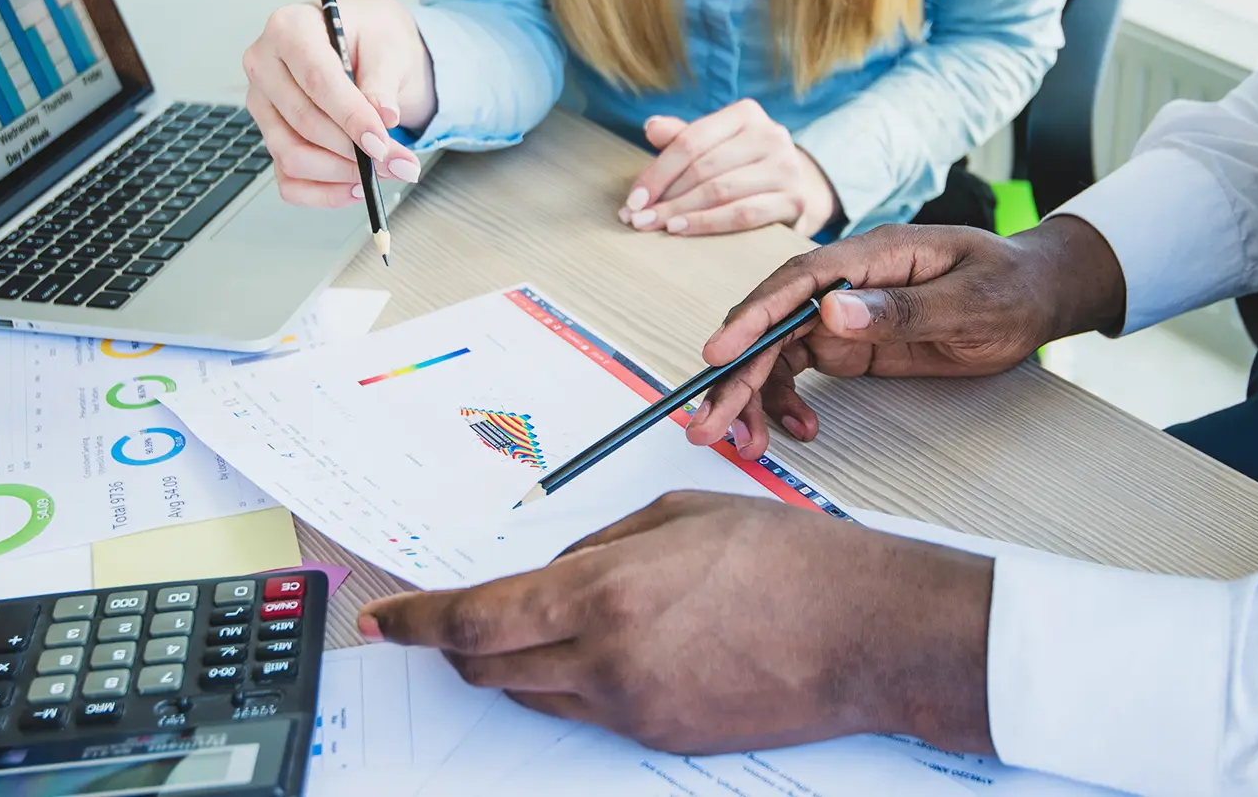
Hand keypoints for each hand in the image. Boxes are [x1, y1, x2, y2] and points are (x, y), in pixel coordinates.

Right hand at [242, 0, 436, 207]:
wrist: (365, 43)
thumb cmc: (372, 36)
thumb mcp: (388, 46)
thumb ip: (383, 82)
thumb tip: (383, 118)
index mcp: (289, 28)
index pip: (316, 80)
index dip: (350, 117)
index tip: (382, 143)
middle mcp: (265, 66)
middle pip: (304, 123)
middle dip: (357, 152)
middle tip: (401, 163)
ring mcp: (263, 106)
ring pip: (293, 157)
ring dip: (344, 174)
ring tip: (385, 170)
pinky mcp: (270, 137)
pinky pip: (289, 181)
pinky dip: (325, 192)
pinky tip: (356, 185)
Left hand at [358, 491, 995, 755]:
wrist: (871, 635)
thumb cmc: (793, 562)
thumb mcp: (680, 516)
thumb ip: (599, 545)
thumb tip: (551, 573)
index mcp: (606, 595)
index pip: (474, 621)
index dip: (416, 624)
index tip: (387, 622)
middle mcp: (608, 663)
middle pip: (489, 668)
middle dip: (457, 644)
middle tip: (449, 621)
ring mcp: (634, 712)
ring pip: (534, 695)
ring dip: (515, 663)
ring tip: (550, 624)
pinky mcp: (664, 740)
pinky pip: (589, 713)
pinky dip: (574, 682)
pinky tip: (616, 647)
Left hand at [619, 99, 837, 236]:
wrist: (799, 187)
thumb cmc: (744, 164)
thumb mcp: (715, 144)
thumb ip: (683, 137)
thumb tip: (650, 127)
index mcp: (746, 114)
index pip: (691, 141)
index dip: (657, 171)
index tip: (633, 199)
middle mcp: (771, 135)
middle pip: (704, 168)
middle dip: (665, 196)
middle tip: (636, 219)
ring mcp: (786, 168)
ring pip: (721, 192)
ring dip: (681, 212)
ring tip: (653, 226)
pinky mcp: (794, 201)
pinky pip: (743, 214)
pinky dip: (708, 223)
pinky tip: (681, 230)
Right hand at [686, 218, 1126, 456]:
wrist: (1035, 295)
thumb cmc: (1010, 288)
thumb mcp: (972, 301)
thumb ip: (903, 309)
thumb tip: (831, 309)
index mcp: (873, 255)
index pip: (798, 282)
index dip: (754, 317)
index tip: (720, 354)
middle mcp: (845, 281)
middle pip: (774, 323)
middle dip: (736, 375)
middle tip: (709, 425)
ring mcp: (841, 312)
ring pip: (776, 351)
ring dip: (752, 395)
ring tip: (742, 442)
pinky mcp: (847, 342)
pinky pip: (798, 370)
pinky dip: (786, 401)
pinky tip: (796, 430)